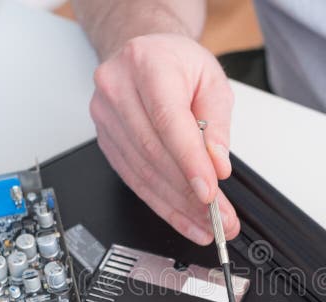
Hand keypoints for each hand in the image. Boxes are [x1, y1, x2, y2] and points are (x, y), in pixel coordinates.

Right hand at [89, 33, 238, 244]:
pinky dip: (160, 204)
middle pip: (154, 153)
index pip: (168, 121)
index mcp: (147, 64)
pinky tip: (182, 218)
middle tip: (219, 218)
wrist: (145, 52)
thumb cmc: (177, 63)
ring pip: (142, 173)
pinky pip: (133, 180)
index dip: (189, 162)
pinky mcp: (105, 140)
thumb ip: (218, 125)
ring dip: (177, 206)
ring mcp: (105, 116)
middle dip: (189, 193)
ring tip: (206, 225)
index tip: (209, 193)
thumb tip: (217, 165)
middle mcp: (118, 89)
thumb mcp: (212, 81)